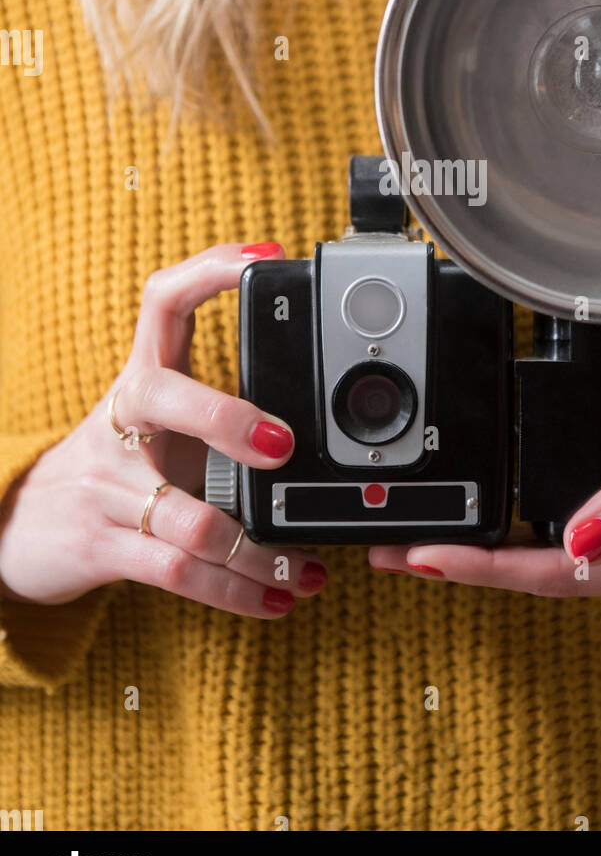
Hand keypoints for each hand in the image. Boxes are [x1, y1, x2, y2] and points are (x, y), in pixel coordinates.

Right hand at [0, 244, 326, 616]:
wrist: (22, 528)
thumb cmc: (115, 468)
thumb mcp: (157, 425)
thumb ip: (221, 411)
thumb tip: (317, 419)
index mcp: (140, 380)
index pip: (163, 301)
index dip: (210, 271)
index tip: (266, 258)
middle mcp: (120, 422)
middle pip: (164, 396)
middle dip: (226, 418)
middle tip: (284, 444)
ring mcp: (106, 486)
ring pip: (189, 516)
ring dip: (259, 548)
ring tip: (306, 566)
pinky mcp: (102, 545)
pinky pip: (178, 571)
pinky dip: (238, 591)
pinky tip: (277, 597)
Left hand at [368, 383, 600, 607]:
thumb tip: (581, 535)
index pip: (554, 573)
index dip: (485, 567)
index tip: (426, 557)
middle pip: (537, 576)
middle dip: (463, 567)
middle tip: (392, 554)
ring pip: (544, 564)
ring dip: (482, 557)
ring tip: (416, 547)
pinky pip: (561, 545)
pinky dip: (514, 541)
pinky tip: (479, 534)